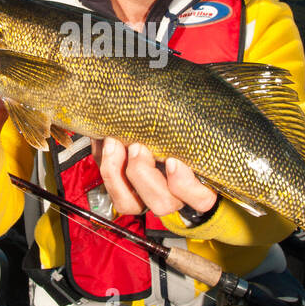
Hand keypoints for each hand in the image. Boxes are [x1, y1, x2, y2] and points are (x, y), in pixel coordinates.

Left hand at [93, 139, 216, 217]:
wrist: (159, 133)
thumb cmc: (181, 134)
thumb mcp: (188, 130)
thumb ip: (189, 127)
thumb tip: (187, 101)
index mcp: (198, 186)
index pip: (201, 200)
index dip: (185, 184)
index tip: (173, 161)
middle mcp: (173, 197)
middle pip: (162, 203)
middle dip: (144, 174)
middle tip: (137, 146)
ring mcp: (146, 198)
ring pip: (131, 204)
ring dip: (117, 173)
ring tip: (113, 142)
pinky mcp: (124, 193)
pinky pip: (112, 191)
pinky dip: (104, 164)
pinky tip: (103, 141)